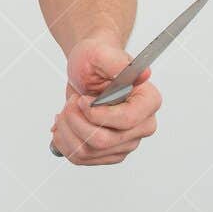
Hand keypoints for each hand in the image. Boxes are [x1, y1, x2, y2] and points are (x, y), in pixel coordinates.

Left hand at [49, 32, 161, 164]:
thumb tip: (144, 75)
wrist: (87, 69)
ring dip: (67, 129)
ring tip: (66, 110)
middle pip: (103, 141)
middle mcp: (142, 126)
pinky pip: (80, 158)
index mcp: (148, 102)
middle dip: (76, 120)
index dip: (96, 114)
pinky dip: (64, 141)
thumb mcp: (100, 53)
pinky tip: (65, 124)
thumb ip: (118, 62)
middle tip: (72, 102)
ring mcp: (126, 143)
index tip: (82, 100)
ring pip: (88, 151)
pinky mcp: (108, 153)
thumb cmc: (95, 60)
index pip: (125, 121)